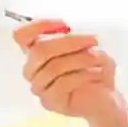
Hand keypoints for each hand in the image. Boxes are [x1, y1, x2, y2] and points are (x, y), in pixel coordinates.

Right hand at [12, 19, 127, 126]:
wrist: (106, 97)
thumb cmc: (95, 68)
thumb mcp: (90, 46)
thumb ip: (75, 36)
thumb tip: (67, 32)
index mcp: (37, 51)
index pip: (22, 35)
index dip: (39, 26)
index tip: (65, 25)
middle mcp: (33, 69)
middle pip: (39, 50)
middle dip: (69, 42)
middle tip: (93, 39)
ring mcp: (39, 87)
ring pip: (53, 67)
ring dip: (81, 59)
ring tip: (99, 58)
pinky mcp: (49, 102)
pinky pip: (62, 83)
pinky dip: (83, 75)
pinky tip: (97, 73)